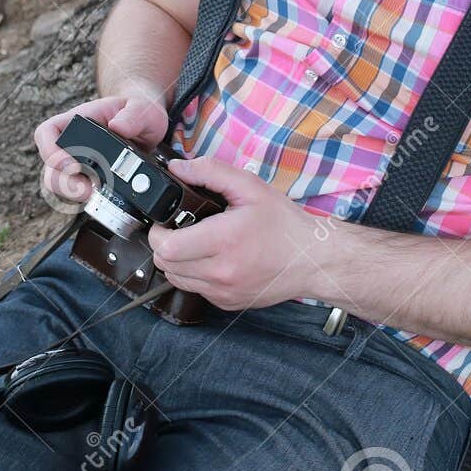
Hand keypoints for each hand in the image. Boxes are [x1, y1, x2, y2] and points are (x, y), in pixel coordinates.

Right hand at [33, 93, 170, 206]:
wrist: (146, 124)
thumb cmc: (138, 111)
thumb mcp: (142, 108)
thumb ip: (133, 116)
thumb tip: (118, 127)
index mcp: (79, 120)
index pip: (48, 131)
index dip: (50, 150)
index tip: (70, 165)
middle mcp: (73, 141)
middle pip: (50, 166)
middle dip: (64, 183)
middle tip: (88, 190)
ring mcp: (78, 160)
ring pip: (59, 182)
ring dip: (73, 193)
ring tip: (96, 195)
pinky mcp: (89, 176)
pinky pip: (76, 191)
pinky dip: (86, 197)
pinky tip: (103, 197)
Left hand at [147, 155, 328, 310]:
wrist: (312, 260)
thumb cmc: (284, 224)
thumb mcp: (250, 187)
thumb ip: (210, 172)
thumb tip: (177, 168)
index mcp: (224, 241)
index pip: (166, 247)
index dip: (158, 231)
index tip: (167, 220)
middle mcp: (221, 272)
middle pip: (166, 265)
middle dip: (165, 244)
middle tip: (178, 229)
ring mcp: (223, 291)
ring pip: (176, 279)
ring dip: (177, 261)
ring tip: (194, 243)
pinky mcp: (227, 302)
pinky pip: (195, 289)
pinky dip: (194, 274)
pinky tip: (211, 258)